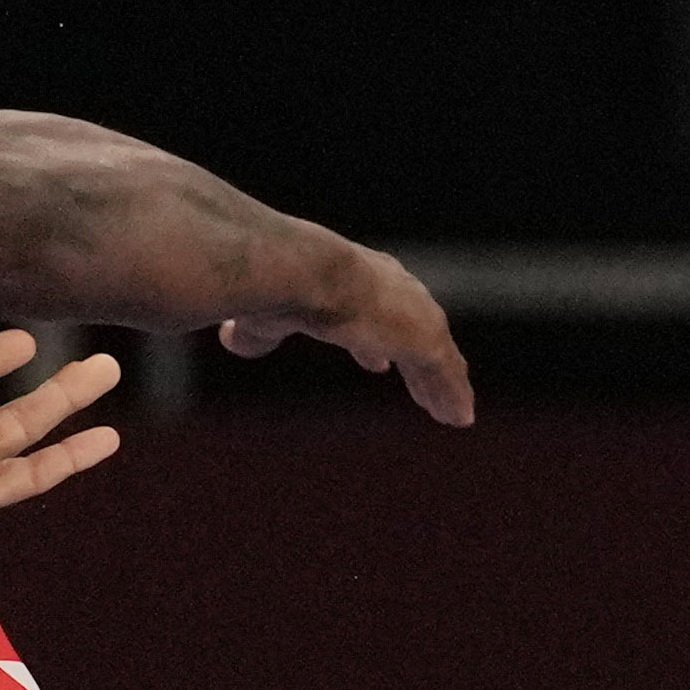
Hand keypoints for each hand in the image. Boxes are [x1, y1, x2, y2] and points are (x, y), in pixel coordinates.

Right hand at [217, 250, 473, 425]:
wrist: (300, 271)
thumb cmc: (276, 285)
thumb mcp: (261, 313)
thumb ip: (256, 330)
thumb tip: (233, 337)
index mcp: (353, 276)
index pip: (371, 307)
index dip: (372, 337)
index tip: (376, 360)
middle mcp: (391, 288)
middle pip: (414, 327)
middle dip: (417, 355)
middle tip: (420, 378)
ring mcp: (413, 313)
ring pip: (436, 355)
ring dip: (441, 383)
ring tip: (449, 410)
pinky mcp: (426, 339)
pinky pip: (446, 373)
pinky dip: (452, 394)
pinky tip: (457, 418)